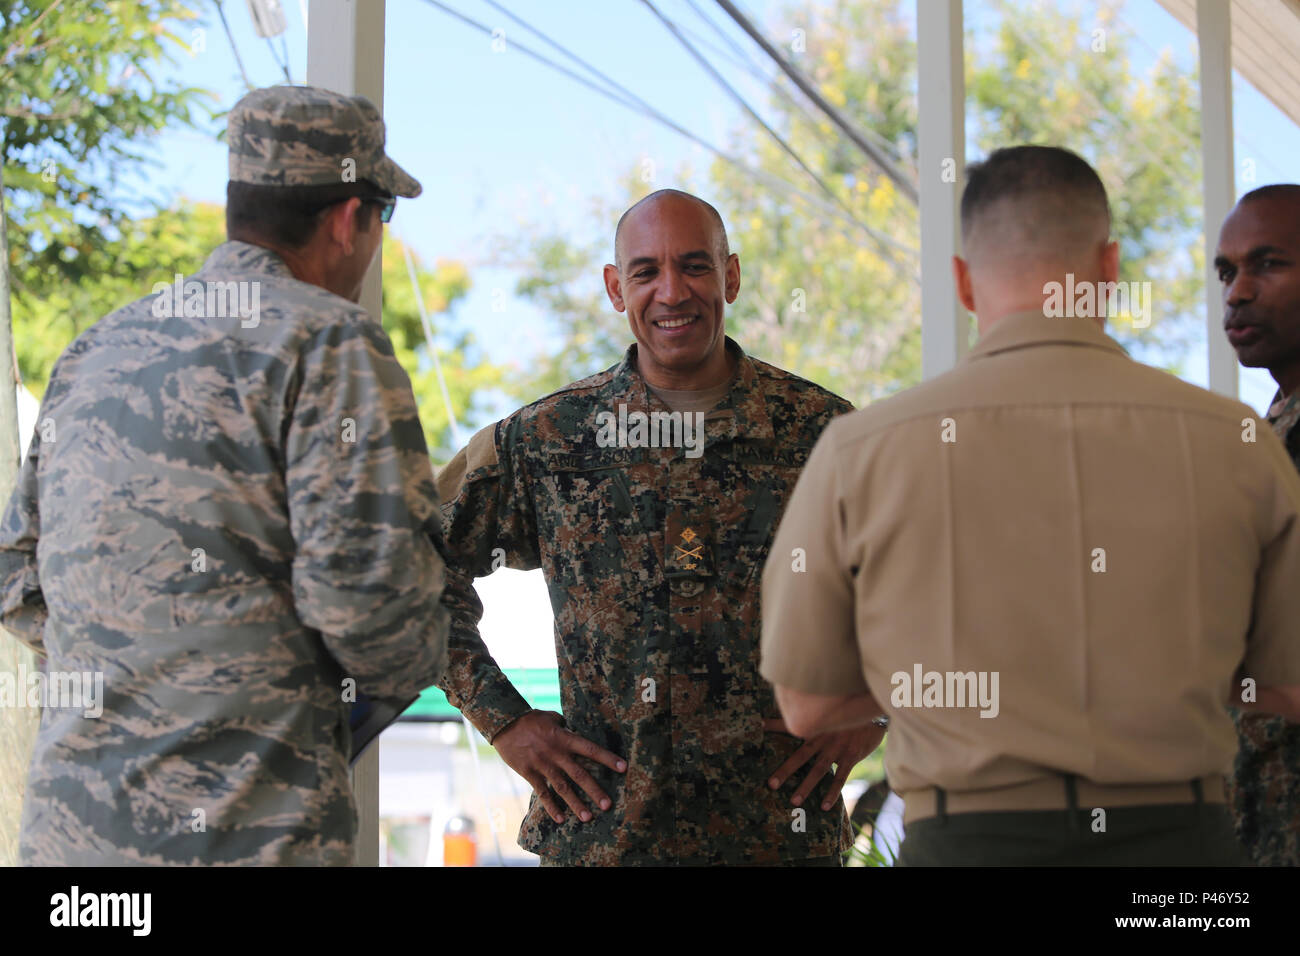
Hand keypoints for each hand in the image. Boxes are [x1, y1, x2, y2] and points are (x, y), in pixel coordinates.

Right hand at [493, 710, 626, 823]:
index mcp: (564, 738)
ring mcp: (543, 765)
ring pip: (562, 787)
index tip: (624, 768)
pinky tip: (560, 819)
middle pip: (579, 774)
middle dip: (594, 790)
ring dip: (575, 803)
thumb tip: (576, 732)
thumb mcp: (552, 717)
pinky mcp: (529, 773)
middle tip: (608, 805)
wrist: (505, 724)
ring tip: (588, 817)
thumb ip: (566, 727)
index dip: (607, 758)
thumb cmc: (530, 719)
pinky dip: (551, 807)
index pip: (591, 749)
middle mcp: (556, 753)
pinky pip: (542, 793)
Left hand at [764, 717, 884, 811]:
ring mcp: (837, 748)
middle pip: (800, 755)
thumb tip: (799, 719)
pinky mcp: (851, 756)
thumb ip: (816, 718)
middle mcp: (823, 737)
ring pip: (818, 769)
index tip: (758, 725)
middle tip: (770, 784)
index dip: (775, 724)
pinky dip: (832, 792)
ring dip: (806, 786)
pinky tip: (824, 806)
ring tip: (794, 801)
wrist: (875, 710)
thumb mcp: (830, 710)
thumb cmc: (849, 711)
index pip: (792, 724)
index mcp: (816, 725)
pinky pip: (840, 777)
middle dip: (785, 770)